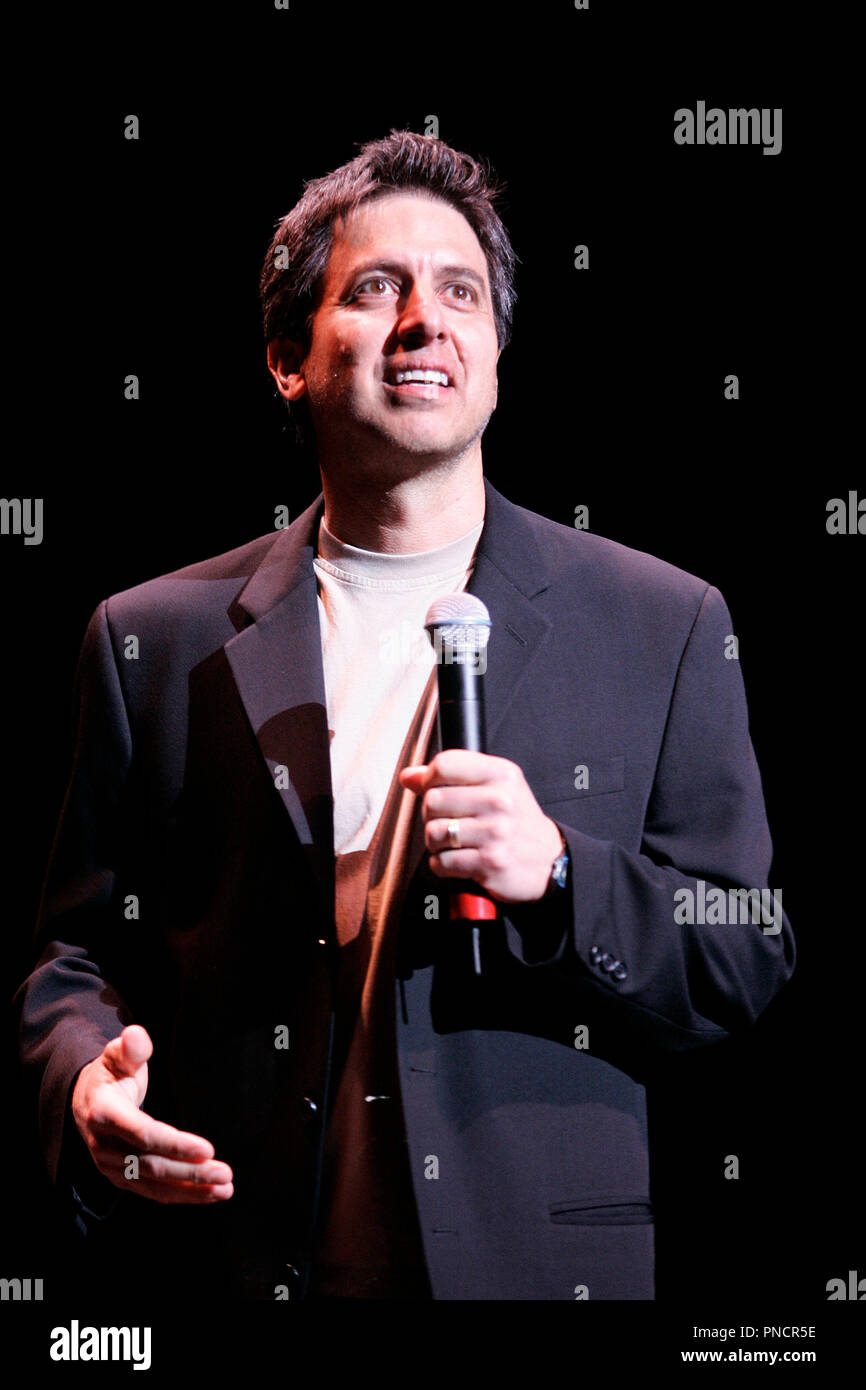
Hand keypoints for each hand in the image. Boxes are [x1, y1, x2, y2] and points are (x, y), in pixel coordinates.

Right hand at [70, 1024, 233, 1203]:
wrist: (86, 1101)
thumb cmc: (111, 1073)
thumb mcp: (116, 1055)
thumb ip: (130, 1047)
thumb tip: (136, 1034)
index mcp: (103, 1113)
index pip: (143, 1134)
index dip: (175, 1144)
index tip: (207, 1149)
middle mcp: (104, 1145)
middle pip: (152, 1165)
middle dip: (190, 1173)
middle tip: (225, 1174)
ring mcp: (111, 1166)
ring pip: (153, 1184)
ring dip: (190, 1190)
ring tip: (224, 1189)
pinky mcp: (121, 1178)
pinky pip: (152, 1191)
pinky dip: (180, 1195)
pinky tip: (208, 1194)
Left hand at [400, 750, 564, 903]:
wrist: (549, 860)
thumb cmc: (516, 820)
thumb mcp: (495, 787)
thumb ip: (452, 776)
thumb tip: (409, 776)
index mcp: (502, 774)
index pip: (445, 764)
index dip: (429, 777)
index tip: (434, 788)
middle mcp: (501, 801)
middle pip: (432, 799)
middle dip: (432, 814)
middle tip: (450, 821)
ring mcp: (495, 833)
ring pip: (433, 833)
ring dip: (436, 842)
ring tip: (455, 842)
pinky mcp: (489, 862)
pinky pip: (440, 862)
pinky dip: (443, 864)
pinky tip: (461, 860)